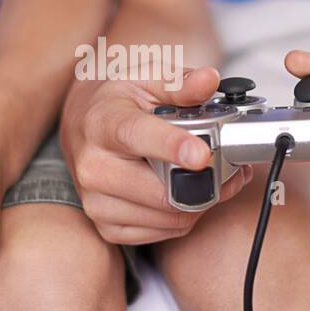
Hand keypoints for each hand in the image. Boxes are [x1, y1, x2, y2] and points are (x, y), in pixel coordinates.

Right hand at [60, 68, 254, 244]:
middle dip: (205, 181)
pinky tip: (184, 193)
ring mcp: (96, 201)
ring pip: (169, 218)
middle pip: (162, 191)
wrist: (82, 124)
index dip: (172, 146)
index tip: (201, 153)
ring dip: (199, 202)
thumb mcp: (146, 77)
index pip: (138, 136)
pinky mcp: (106, 226)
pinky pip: (162, 233)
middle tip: (228, 165)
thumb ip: (180, 82)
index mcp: (103, 123)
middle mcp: (94, 166)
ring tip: (209, 177)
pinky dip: (183, 217)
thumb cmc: (117, 101)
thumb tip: (208, 80)